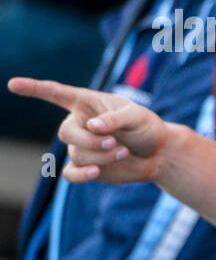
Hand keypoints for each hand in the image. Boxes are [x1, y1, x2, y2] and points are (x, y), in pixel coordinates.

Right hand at [6, 78, 169, 183]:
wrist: (158, 153)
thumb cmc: (147, 127)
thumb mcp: (137, 116)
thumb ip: (116, 118)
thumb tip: (92, 126)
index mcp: (87, 103)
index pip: (56, 93)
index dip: (34, 89)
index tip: (13, 84)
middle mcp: (79, 124)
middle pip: (66, 133)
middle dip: (91, 141)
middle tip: (115, 142)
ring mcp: (80, 146)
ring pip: (77, 154)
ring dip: (103, 156)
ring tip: (124, 151)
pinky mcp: (86, 167)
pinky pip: (71, 174)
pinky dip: (82, 175)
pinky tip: (96, 173)